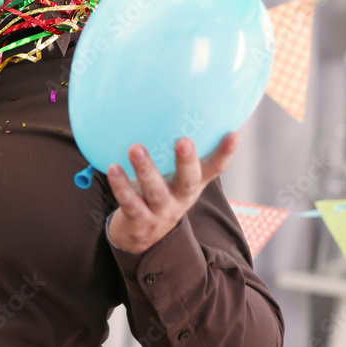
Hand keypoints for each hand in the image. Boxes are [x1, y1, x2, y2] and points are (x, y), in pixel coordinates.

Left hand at [107, 133, 238, 253]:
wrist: (142, 236)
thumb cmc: (158, 193)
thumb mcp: (173, 177)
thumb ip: (174, 155)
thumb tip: (173, 110)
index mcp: (192, 184)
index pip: (214, 169)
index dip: (225, 154)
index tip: (233, 134)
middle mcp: (181, 198)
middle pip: (188, 181)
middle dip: (187, 162)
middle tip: (183, 141)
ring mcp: (160, 212)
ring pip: (155, 191)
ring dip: (146, 169)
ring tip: (135, 148)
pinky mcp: (139, 221)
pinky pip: (130, 202)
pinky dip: (121, 185)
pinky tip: (113, 168)